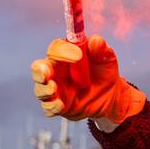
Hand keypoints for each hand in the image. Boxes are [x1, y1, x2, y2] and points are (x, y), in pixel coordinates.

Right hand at [30, 35, 145, 127]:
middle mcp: (54, 71)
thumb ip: (101, 49)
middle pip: (39, 68)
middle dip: (40, 70)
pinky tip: (60, 105)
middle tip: (47, 73)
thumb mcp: (107, 59)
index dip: (64, 50)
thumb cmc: (103, 72)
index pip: (56, 49)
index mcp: (63, 55)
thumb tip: (96, 41)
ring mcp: (54, 89)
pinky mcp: (58, 106)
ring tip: (53, 89)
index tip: (79, 55)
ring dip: (45, 89)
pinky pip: (49, 108)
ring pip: (40, 89)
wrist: (110, 95)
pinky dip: (52, 107)